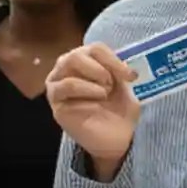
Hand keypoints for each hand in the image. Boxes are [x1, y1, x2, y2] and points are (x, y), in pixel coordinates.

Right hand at [46, 43, 140, 180]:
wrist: (116, 138)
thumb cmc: (118, 108)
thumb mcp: (123, 84)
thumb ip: (117, 68)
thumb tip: (122, 63)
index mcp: (84, 61)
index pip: (95, 49)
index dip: (113, 59)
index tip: (130, 75)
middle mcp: (66, 68)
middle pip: (78, 52)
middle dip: (100, 66)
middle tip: (112, 83)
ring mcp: (57, 84)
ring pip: (68, 62)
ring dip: (93, 75)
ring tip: (105, 92)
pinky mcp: (56, 102)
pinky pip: (66, 85)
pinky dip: (85, 88)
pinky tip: (99, 97)